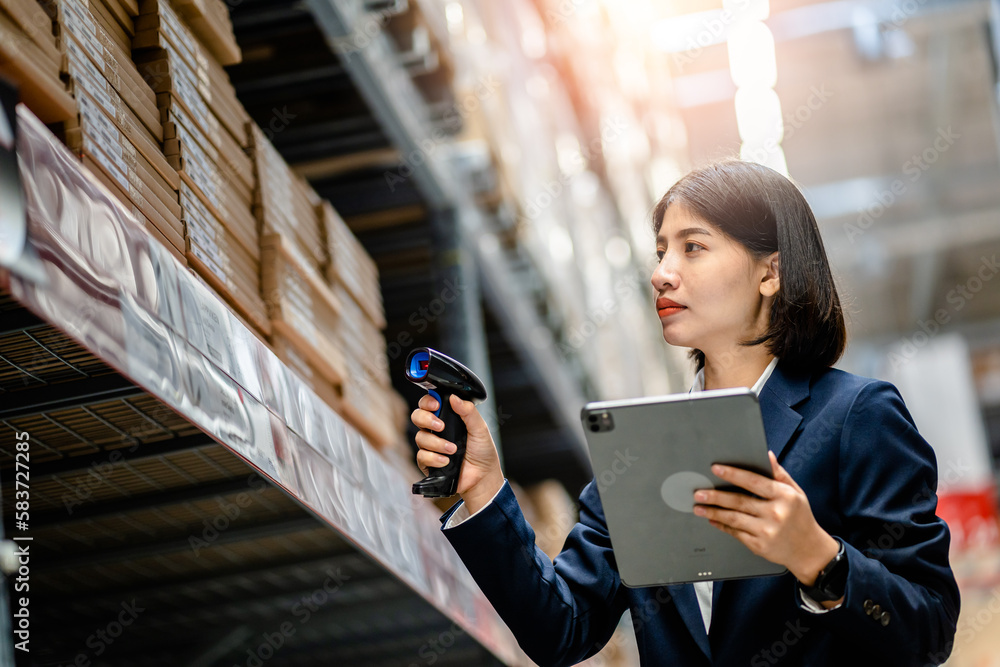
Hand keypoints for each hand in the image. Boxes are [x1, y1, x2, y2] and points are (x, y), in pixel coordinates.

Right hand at [411, 394, 502, 509]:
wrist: (483, 477)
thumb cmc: (483, 452)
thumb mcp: (480, 429)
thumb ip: (468, 412)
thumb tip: (454, 397)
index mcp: (448, 418)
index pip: (429, 404)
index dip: (428, 402)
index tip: (436, 405)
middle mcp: (437, 430)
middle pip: (417, 417)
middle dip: (426, 419)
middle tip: (441, 426)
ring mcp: (431, 446)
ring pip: (420, 437)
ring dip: (436, 443)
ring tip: (453, 449)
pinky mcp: (428, 462)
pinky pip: (421, 456)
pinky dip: (434, 458)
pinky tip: (446, 461)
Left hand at [692, 451, 840, 595]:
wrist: (809, 550)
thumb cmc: (800, 517)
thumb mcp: (795, 492)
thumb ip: (779, 474)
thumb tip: (767, 454)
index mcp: (785, 496)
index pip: (754, 482)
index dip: (733, 474)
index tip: (716, 468)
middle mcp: (776, 514)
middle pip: (739, 501)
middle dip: (715, 496)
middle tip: (699, 492)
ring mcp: (767, 531)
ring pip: (733, 519)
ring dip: (713, 512)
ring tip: (699, 507)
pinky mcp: (759, 546)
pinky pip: (736, 533)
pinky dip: (722, 526)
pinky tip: (712, 520)